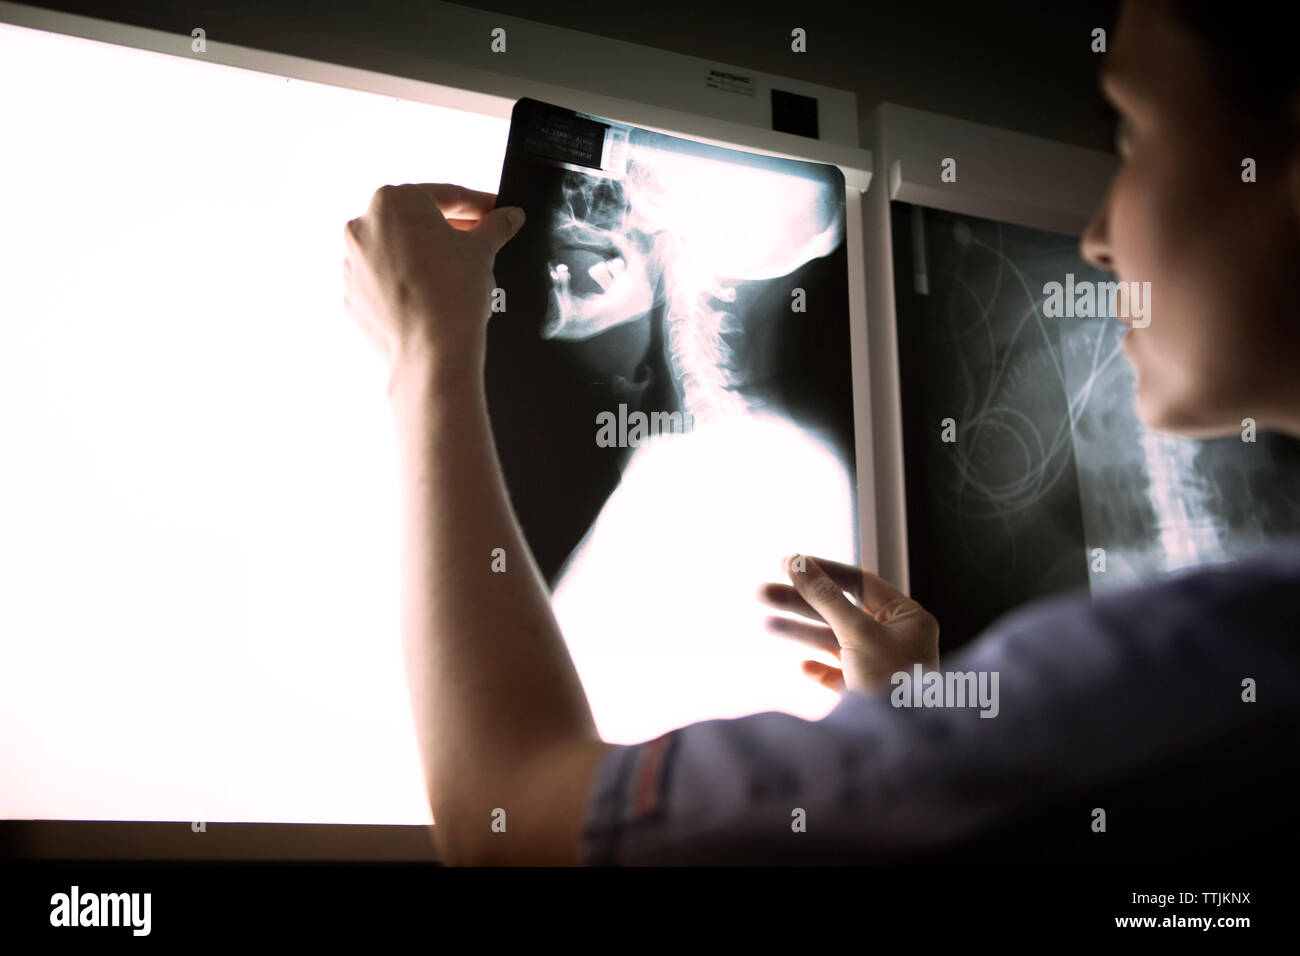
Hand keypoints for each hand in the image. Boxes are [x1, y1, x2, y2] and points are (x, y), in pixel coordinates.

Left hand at [343, 183, 524, 390]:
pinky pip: (385, 281)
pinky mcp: (353, 296)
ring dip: (425, 256)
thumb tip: (509, 216)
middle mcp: (363, 226)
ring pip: (398, 251)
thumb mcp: (483, 251)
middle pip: (416, 221)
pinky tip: (433, 296)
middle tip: (480, 242)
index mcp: (392, 202)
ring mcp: (353, 263)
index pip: (445, 196)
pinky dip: (407, 283)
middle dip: (449, 230)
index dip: (478, 205)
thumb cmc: (453, 294)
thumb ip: (495, 226)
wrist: (431, 353)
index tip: (495, 212)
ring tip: (456, 274)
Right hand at [758, 555, 939, 694]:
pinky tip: (803, 667)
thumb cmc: (893, 684)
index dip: (822, 571)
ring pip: (835, 642)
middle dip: (801, 603)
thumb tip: (797, 563)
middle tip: (763, 593)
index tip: (788, 563)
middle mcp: (895, 639)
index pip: (860, 583)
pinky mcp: (866, 694)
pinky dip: (821, 669)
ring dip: (802, 633)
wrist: (902, 749)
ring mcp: (880, 667)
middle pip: (840, 610)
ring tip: (767, 623)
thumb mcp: (857, 633)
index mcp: (907, 618)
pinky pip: (839, 674)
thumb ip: (825, 598)